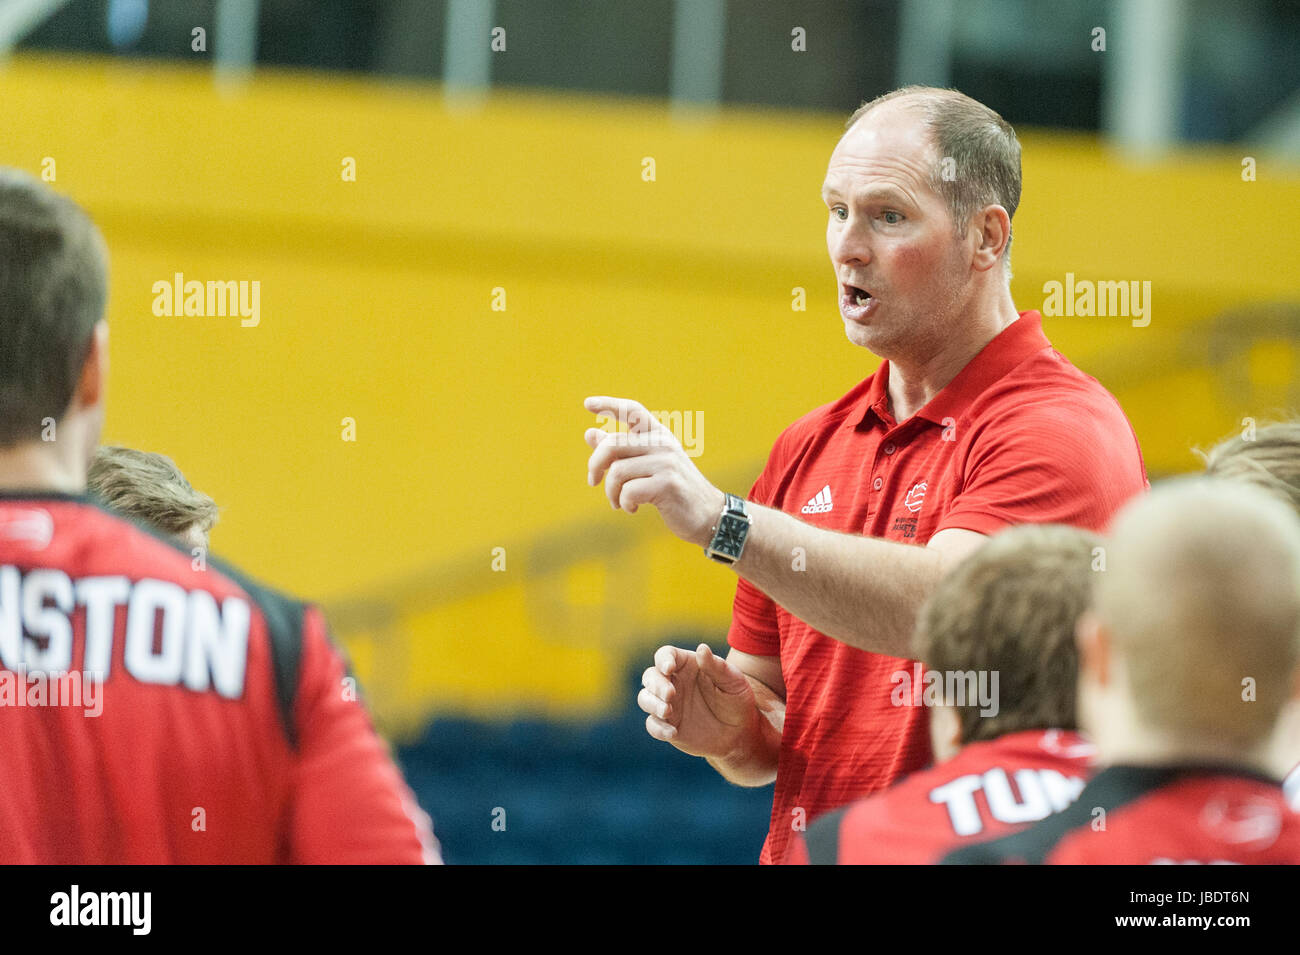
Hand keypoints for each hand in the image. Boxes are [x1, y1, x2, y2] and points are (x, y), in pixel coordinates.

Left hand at [584, 395, 724, 546]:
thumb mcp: (647, 465)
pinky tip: (632, 508)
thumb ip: (620, 450)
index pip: (632, 410)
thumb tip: (589, 432)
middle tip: (593, 481)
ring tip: (618, 502)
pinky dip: (624, 503)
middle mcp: (663, 443)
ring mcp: (667, 462)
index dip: (610, 405)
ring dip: (611, 492)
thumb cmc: (673, 490)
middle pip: (612, 444)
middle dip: (595, 465)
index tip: (587, 404)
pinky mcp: (667, 484)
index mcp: (659, 434)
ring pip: (618, 471)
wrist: (708, 515)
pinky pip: (629, 491)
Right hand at [637, 644, 757, 759]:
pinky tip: (673, 732)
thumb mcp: (733, 681)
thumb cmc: (737, 700)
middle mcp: (673, 682)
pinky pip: (652, 725)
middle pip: (650, 676)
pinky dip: (658, 728)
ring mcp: (668, 705)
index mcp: (687, 666)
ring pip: (645, 699)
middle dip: (656, 684)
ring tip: (667, 711)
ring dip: (652, 704)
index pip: (665, 655)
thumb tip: (702, 648)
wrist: (740, 733)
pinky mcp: (667, 725)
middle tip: (670, 694)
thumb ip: (716, 666)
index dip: (663, 659)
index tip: (669, 668)